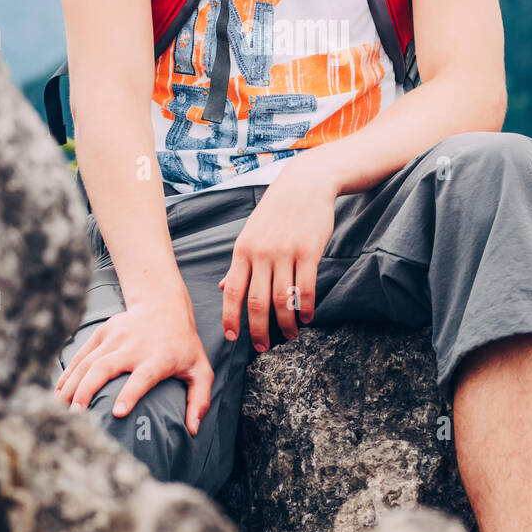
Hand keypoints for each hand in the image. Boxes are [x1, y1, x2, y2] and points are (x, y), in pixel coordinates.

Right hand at [53, 276, 213, 434]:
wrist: (164, 306)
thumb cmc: (183, 345)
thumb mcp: (200, 369)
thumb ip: (199, 399)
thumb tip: (192, 430)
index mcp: (159, 357)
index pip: (143, 376)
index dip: (131, 393)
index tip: (118, 413)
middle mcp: (134, 346)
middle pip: (105, 368)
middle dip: (87, 392)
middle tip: (75, 416)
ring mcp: (115, 337)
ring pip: (88, 362)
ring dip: (72, 386)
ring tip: (59, 408)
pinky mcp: (103, 332)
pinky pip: (81, 355)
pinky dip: (68, 373)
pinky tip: (58, 391)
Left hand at [218, 153, 338, 352]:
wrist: (305, 184)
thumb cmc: (276, 212)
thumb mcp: (250, 234)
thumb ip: (238, 264)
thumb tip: (223, 288)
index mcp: (242, 250)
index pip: (232, 291)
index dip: (230, 318)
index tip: (232, 338)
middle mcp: (261, 253)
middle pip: (257, 302)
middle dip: (258, 330)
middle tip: (262, 347)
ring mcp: (285, 252)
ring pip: (282, 300)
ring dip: (286, 324)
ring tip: (289, 335)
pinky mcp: (309, 252)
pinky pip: (306, 289)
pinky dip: (305, 309)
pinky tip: (306, 318)